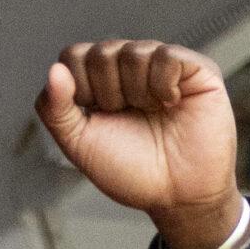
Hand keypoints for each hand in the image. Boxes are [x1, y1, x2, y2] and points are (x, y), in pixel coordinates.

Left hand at [34, 40, 243, 248]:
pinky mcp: (195, 67)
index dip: (78, 88)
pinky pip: (166, 56)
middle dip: (108, 95)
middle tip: (127, 117)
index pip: (72, 56)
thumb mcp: (79, 144)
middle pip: (100, 53)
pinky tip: (171, 104)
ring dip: (136, 94)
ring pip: (132, 53)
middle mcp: (129, 66)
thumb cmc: (130, 170)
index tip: (97, 117)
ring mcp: (161, 63)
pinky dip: (162, 86)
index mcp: (99, 81)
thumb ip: (55, 109)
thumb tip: (54, 69)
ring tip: (152, 113)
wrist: (177, 195)